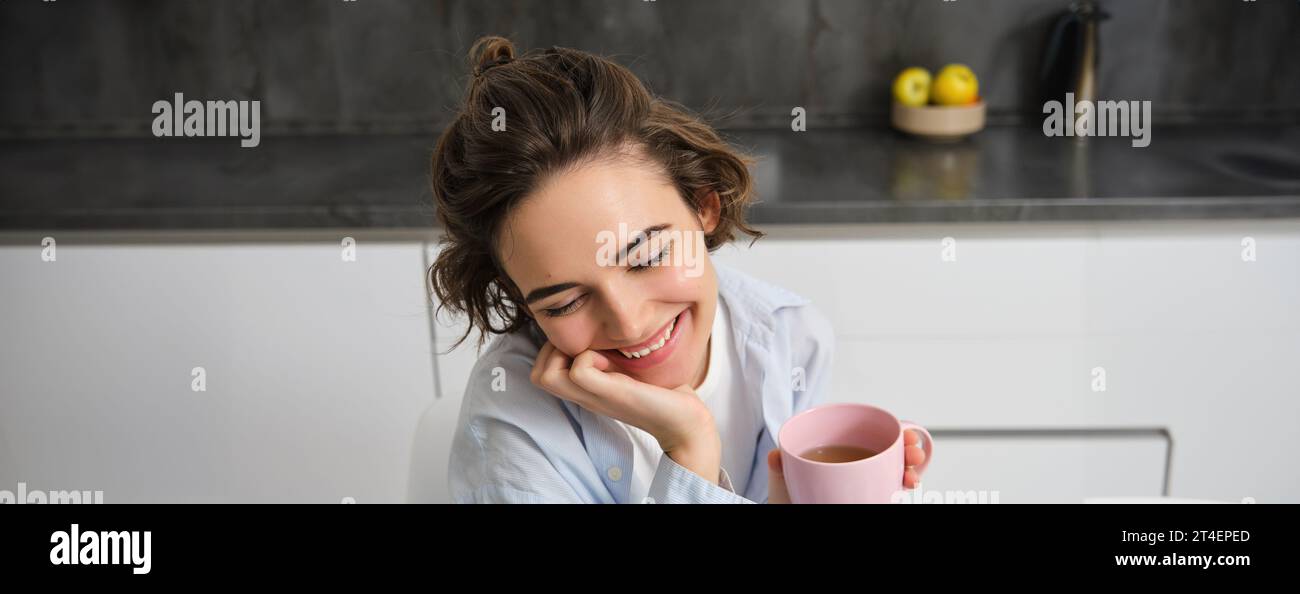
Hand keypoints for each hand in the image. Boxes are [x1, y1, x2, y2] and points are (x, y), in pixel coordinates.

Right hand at [530, 341, 721, 482]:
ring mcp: (594, 397)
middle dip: (553, 349)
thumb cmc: (660, 389)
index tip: (585, 342)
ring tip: (598, 353)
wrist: (685, 420)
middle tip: (588, 346)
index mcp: (585, 389)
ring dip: (567, 353)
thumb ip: (609, 351)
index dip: (554, 348)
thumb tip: (601, 319)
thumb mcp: (627, 365)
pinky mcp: (612, 394)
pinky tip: (613, 362)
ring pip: (546, 375)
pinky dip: (591, 356)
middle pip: (537, 374)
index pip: (540, 370)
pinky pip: (578, 370)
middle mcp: (584, 395)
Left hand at [765, 429, 928, 503]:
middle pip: (888, 455)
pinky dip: (899, 492)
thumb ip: (780, 466)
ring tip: (911, 477)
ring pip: (893, 476)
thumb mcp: (784, 477)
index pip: (870, 436)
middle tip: (914, 453)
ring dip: (909, 472)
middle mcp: (855, 468)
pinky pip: (887, 495)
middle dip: (907, 452)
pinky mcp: (867, 499)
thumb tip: (775, 457)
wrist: (791, 514)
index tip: (906, 434)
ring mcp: (862, 486)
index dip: (892, 434)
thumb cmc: (790, 494)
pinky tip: (904, 490)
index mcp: (838, 452)